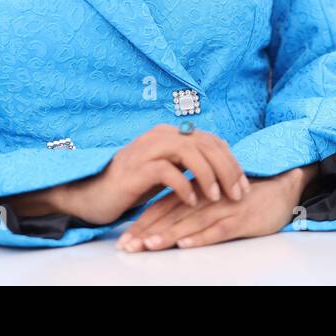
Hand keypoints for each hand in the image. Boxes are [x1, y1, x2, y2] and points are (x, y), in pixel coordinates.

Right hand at [3, 124, 249, 226]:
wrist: (92, 194)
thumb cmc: (130, 185)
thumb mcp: (165, 171)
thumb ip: (186, 164)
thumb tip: (220, 169)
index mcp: (170, 134)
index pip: (211, 140)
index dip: (231, 161)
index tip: (243, 185)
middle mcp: (161, 136)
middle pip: (206, 143)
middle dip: (227, 169)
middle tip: (238, 193)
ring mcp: (148, 150)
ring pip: (191, 152)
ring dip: (209, 175)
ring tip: (217, 197)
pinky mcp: (136, 168)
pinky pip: (168, 171)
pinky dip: (184, 186)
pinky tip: (192, 201)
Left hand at [117, 164, 315, 251]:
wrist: (282, 184)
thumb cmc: (244, 194)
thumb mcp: (214, 196)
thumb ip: (191, 203)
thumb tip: (164, 222)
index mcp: (196, 192)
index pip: (163, 207)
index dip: (142, 222)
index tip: (124, 238)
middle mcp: (206, 198)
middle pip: (170, 216)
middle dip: (146, 232)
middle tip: (126, 246)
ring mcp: (223, 208)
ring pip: (190, 222)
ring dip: (168, 234)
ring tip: (148, 245)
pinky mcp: (241, 219)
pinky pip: (218, 229)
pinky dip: (201, 237)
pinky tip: (186, 243)